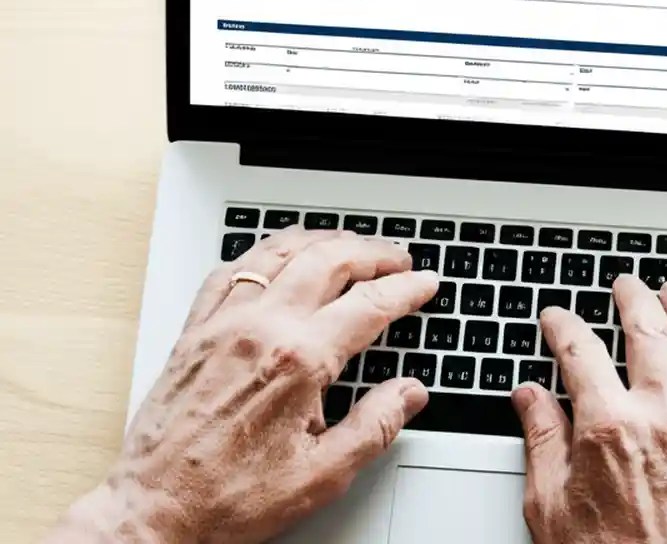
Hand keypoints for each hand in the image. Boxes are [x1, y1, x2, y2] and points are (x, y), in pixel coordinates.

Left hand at [45, 228, 437, 543]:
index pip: (370, 304)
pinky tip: (276, 259)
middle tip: (396, 259)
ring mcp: (222, 325)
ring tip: (347, 243)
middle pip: (329, 261)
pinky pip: (229, 272)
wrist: (155, 511)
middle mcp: (260, 330)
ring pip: (278, 254)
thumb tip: (409, 393)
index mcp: (299, 362)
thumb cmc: (230, 498)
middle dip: (372, 252)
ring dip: (321, 241)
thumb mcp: (323, 475)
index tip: (424, 284)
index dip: (406, 289)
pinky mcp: (194, 333)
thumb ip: (375, 426)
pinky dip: (262, 256)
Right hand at [513, 275, 666, 543]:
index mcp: (607, 428)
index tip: (557, 318)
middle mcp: (661, 419)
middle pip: (648, 333)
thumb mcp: (548, 505)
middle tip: (625, 285)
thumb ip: (541, 439)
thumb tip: (529, 396)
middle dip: (633, 299)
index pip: (579, 351)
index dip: (563, 325)